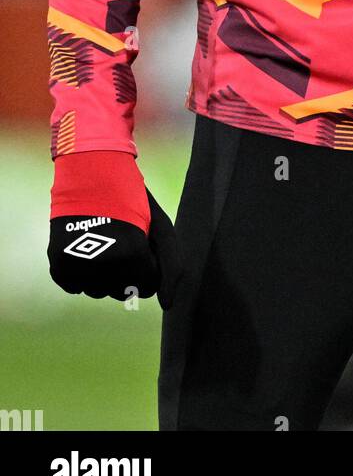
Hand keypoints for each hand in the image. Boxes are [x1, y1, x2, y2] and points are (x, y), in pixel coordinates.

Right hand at [48, 189, 180, 308]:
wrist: (91, 170)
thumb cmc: (132, 199)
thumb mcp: (160, 227)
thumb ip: (171, 267)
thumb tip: (168, 305)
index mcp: (133, 255)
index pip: (148, 286)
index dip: (148, 264)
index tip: (142, 242)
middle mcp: (104, 265)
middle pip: (123, 293)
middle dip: (127, 273)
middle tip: (122, 242)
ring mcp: (78, 265)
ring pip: (97, 292)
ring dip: (104, 274)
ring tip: (104, 241)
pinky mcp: (58, 263)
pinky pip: (74, 287)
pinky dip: (81, 273)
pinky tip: (86, 248)